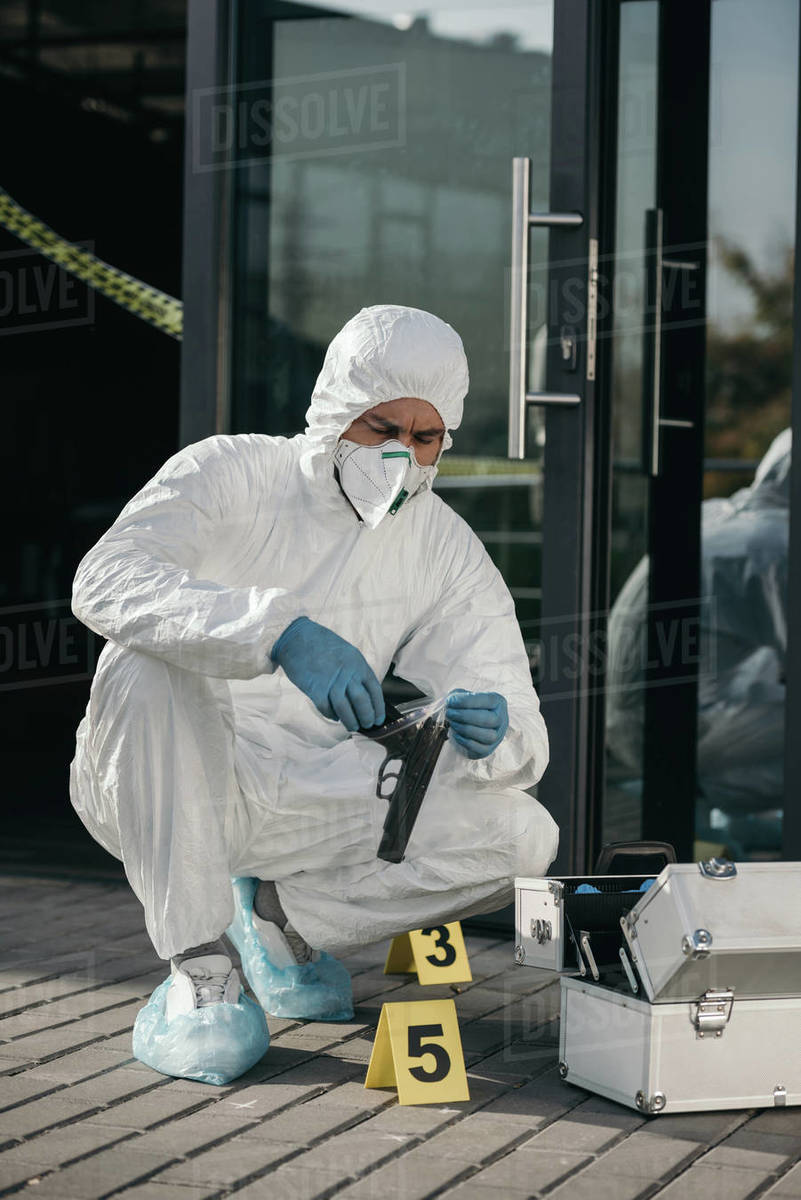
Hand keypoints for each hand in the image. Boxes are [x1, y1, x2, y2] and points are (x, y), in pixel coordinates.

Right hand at [270, 617, 385, 731]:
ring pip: (345, 709)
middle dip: (366, 717)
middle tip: (366, 725)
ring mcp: (331, 681)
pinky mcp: (315, 689)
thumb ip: (355, 671)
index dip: (378, 708)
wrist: (296, 637)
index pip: (374, 690)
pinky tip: (334, 717)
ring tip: (352, 726)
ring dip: (350, 721)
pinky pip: (326, 708)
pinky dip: (332, 715)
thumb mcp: (347, 653)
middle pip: (362, 702)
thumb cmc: (322, 644)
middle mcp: (347, 673)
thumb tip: (363, 692)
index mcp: (358, 663)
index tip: (378, 719)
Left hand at [445, 689, 508, 758]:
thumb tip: (451, 704)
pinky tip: (456, 734)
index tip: (450, 702)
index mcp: (498, 702)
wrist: (460, 724)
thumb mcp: (460, 697)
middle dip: (466, 717)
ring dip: (467, 730)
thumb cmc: (461, 707)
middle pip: (491, 720)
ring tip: (453, 724)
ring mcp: (497, 736)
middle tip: (449, 713)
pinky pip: (482, 749)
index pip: (490, 700)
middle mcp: (501, 719)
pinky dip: (467, 742)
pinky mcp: (489, 749)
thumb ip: (456, 698)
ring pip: (489, 736)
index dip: (469, 701)